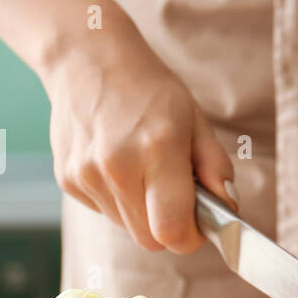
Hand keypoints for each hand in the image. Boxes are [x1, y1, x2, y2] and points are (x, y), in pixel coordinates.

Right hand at [44, 33, 236, 252]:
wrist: (87, 59)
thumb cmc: (150, 90)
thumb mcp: (195, 121)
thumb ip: (216, 169)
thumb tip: (229, 209)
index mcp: (157, 150)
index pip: (172, 231)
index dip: (191, 236)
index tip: (199, 222)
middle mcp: (117, 167)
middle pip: (150, 239)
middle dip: (169, 225)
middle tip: (176, 193)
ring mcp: (87, 175)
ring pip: (127, 228)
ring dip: (143, 212)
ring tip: (144, 169)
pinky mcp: (68, 180)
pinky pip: (105, 212)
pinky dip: (119, 200)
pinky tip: (119, 164)